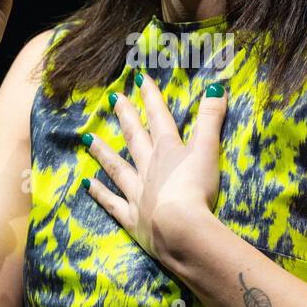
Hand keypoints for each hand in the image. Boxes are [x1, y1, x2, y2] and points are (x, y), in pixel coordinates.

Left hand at [80, 70, 226, 266]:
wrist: (180, 228)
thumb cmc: (197, 189)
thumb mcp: (208, 150)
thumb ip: (212, 119)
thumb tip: (218, 87)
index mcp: (167, 150)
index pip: (159, 117)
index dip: (150, 96)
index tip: (139, 79)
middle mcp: (147, 167)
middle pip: (134, 137)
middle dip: (125, 116)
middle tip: (113, 99)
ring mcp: (136, 193)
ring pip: (117, 167)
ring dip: (103, 152)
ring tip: (88, 138)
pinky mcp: (132, 218)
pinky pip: (112, 202)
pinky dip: (100, 193)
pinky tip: (87, 184)